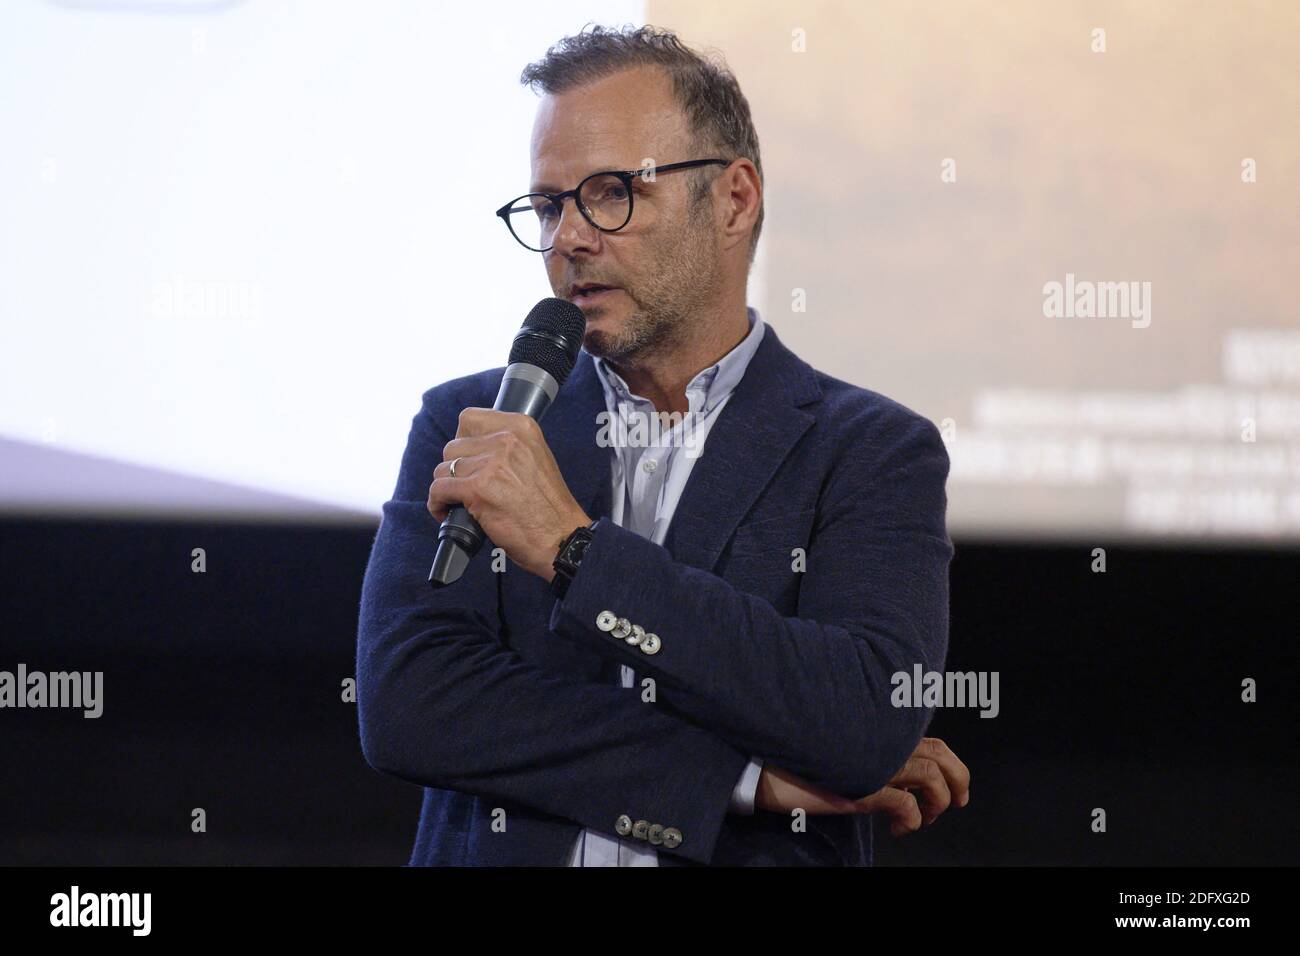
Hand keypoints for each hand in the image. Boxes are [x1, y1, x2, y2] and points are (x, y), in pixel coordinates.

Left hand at [427, 408, 591, 580]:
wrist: (560, 537)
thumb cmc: (548, 507)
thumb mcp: (535, 458)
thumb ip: (506, 446)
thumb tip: (472, 448)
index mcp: (521, 427)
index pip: (470, 419)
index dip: (463, 441)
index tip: (467, 457)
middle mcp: (507, 440)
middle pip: (453, 445)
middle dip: (454, 468)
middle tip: (464, 486)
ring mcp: (492, 464)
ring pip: (443, 468)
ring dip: (445, 487)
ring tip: (456, 501)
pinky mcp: (479, 489)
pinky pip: (439, 489)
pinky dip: (437, 503)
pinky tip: (446, 512)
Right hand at [755, 737, 970, 837]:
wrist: (764, 763)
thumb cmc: (798, 756)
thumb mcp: (845, 749)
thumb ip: (872, 751)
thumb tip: (898, 776)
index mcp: (880, 728)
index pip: (931, 739)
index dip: (951, 763)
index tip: (953, 784)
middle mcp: (883, 739)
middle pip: (941, 754)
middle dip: (959, 781)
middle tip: (958, 802)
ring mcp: (876, 762)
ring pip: (932, 778)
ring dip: (938, 803)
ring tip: (926, 818)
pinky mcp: (864, 787)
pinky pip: (907, 806)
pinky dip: (912, 821)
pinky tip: (897, 829)